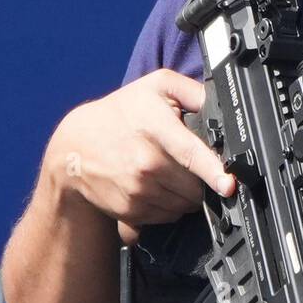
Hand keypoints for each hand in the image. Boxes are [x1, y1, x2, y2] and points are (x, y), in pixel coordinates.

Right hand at [48, 69, 236, 243]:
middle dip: (203, 180)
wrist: (75, 147)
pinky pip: (169, 215)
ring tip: (171, 173)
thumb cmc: (122, 113)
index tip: (228, 184)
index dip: (213, 171)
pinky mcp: (130, 210)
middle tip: (190, 165)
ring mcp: (136, 189)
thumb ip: (194, 91)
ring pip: (185, 204)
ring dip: (188, 194)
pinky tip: (157, 186)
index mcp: (154, 126)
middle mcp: (145, 162)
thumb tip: (224, 103)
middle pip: (195, 185)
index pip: (190, 152)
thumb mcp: (156, 86)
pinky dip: (171, 205)